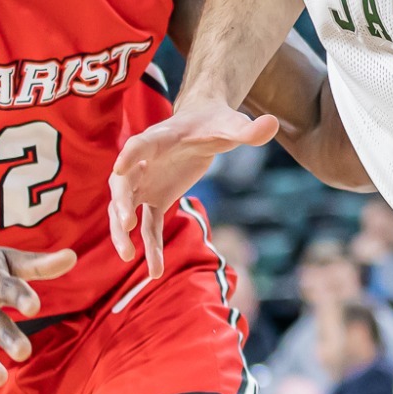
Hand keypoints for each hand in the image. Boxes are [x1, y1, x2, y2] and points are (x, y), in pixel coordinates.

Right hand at [109, 102, 278, 278]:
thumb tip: (272, 123)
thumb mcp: (232, 125)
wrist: (202, 124)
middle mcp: (144, 162)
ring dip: (123, 232)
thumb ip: (249, 129)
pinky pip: (149, 226)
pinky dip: (150, 246)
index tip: (120, 167)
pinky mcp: (155, 200)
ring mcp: (146, 183)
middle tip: (125, 224)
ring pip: (126, 209)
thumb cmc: (214, 122)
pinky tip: (155, 272)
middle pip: (123, 183)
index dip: (130, 155)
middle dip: (120, 202)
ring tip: (128, 256)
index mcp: (160, 138)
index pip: (140, 144)